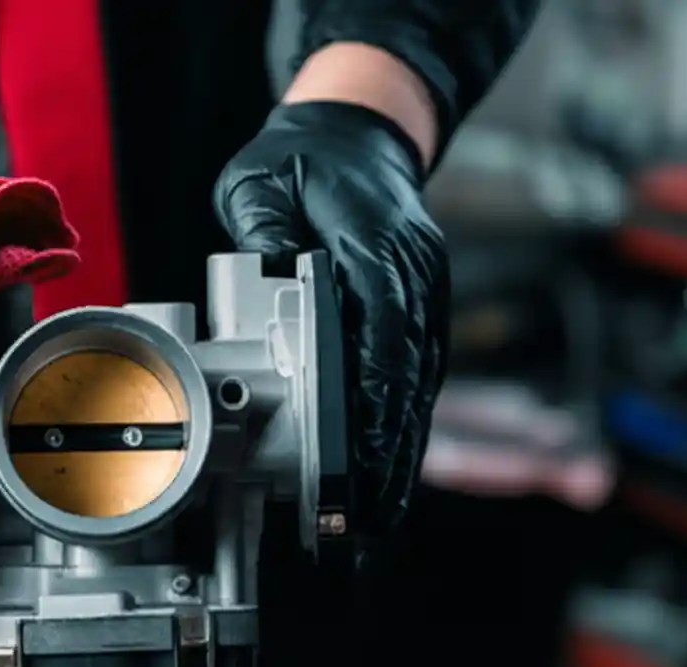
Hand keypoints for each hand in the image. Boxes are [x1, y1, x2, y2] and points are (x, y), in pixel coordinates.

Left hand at [213, 101, 448, 532]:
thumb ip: (261, 226)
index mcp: (376, 242)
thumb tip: (265, 274)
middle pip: (407, 372)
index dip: (371, 397)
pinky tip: (391, 466)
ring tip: (379, 513)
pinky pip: (418, 370)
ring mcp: (426, 289)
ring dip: (402, 448)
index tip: (358, 454)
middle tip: (369, 516)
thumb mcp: (261, 180)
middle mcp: (414, 272)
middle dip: (389, 450)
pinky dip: (404, 420)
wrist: (361, 129)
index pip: (381, 330)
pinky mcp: (422, 304)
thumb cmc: (305, 158)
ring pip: (419, 381)